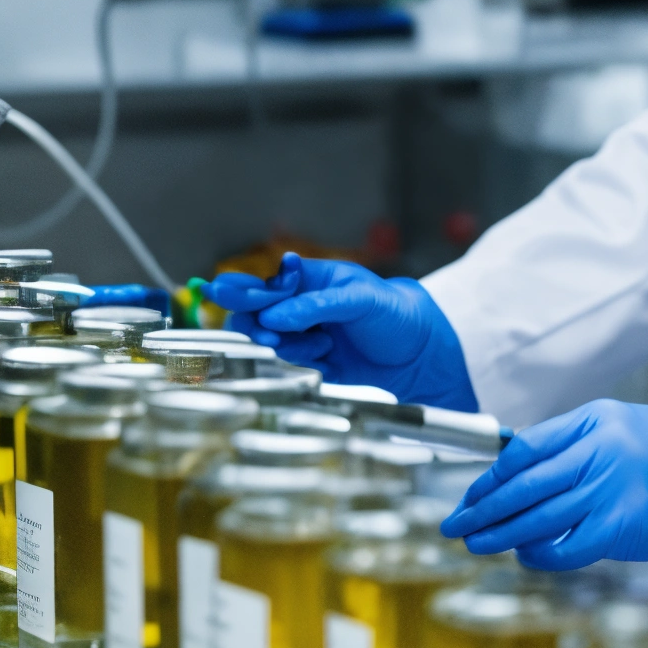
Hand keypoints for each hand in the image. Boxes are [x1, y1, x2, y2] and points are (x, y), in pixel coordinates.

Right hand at [208, 256, 474, 407]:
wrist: (423, 357)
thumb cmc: (397, 314)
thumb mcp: (363, 299)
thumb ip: (317, 305)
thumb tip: (275, 314)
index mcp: (313, 280)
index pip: (268, 282)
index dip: (244, 289)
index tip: (224, 294)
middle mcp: (303, 308)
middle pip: (258, 315)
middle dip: (259, 324)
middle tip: (270, 335)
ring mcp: (306, 337)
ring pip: (271, 343)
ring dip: (288, 346)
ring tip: (324, 346)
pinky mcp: (313, 366)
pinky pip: (288, 367)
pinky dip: (300, 365)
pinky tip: (326, 360)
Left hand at [442, 400, 647, 571]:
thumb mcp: (623, 428)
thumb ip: (576, 444)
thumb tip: (523, 471)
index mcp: (594, 420)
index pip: (525, 449)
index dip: (491, 476)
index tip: (471, 494)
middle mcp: (599, 450)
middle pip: (522, 484)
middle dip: (482, 508)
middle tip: (455, 524)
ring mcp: (610, 488)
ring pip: (537, 516)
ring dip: (500, 534)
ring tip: (475, 544)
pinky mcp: (621, 526)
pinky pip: (565, 547)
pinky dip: (539, 555)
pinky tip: (526, 556)